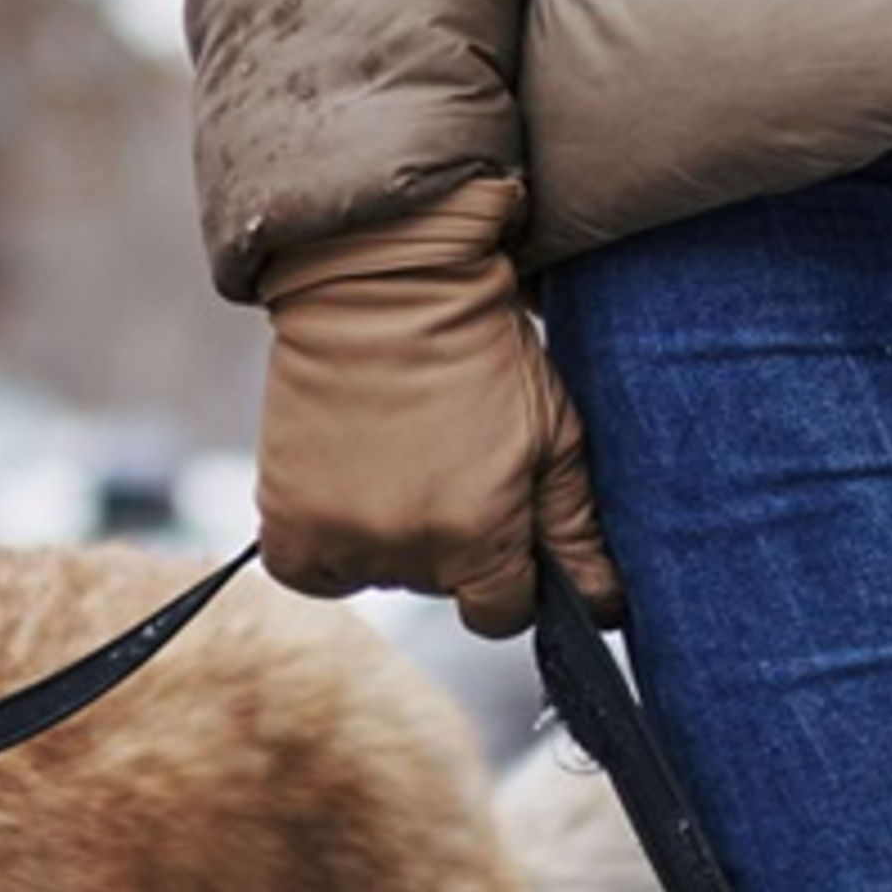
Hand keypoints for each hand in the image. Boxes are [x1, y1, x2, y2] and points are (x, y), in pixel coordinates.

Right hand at [253, 175, 623, 640]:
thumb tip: (605, 610)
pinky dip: (327, 544)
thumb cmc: (479, 347)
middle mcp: (407, 549)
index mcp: (478, 536)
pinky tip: (350, 487)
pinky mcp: (286, 519)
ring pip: (378, 574)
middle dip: (451, 541)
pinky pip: (310, 572)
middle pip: (439, 588)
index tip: (500, 520)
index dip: (509, 576)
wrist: (384, 277)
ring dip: (389, 535)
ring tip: (398, 454)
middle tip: (445, 458)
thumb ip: (576, 530)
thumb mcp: (551, 431)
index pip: (500, 613)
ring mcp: (341, 536)